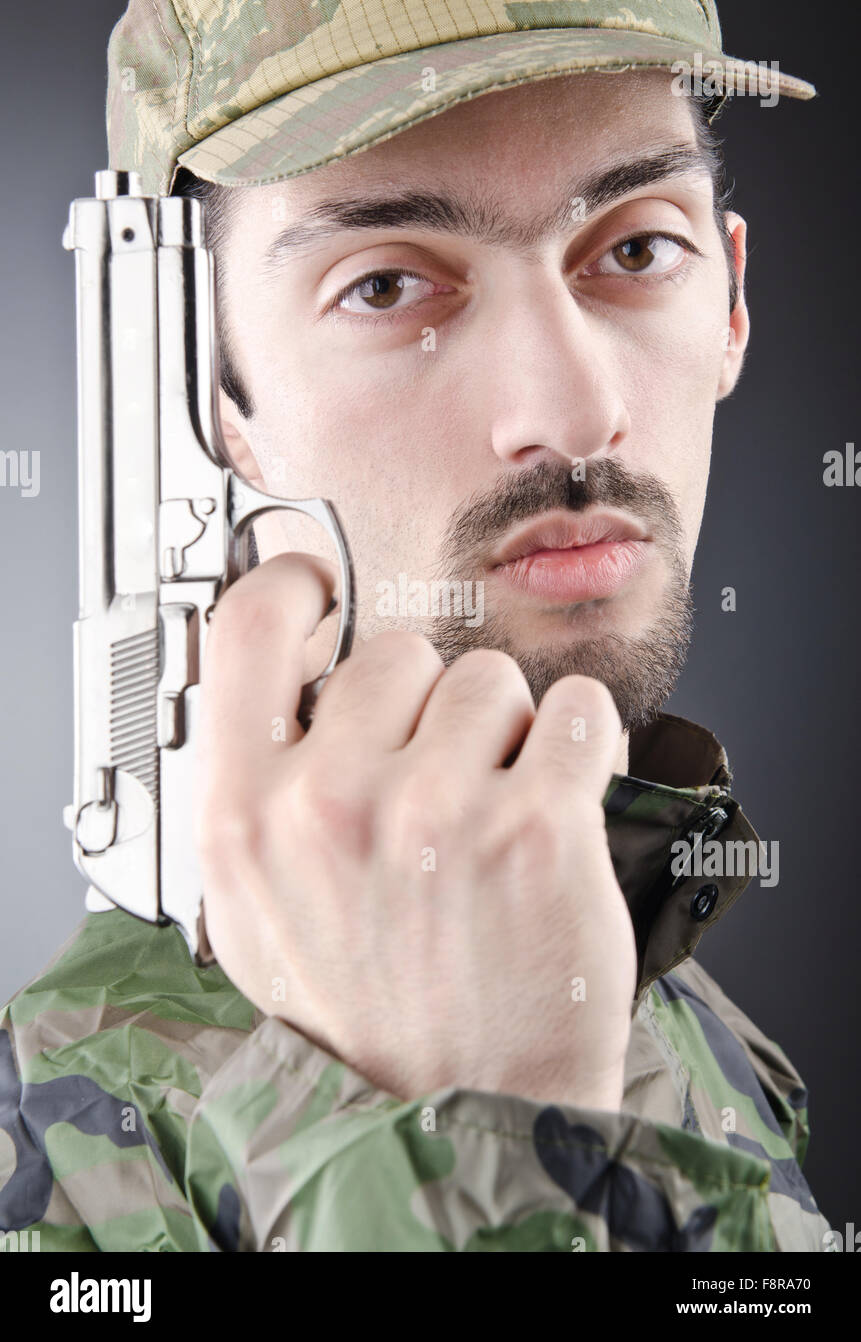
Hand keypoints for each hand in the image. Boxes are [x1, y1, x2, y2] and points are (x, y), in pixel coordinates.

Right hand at [196, 553, 636, 1109]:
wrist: (459, 1109)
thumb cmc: (364, 1017)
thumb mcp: (255, 911)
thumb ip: (256, 790)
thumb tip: (278, 678)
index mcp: (245, 817)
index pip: (246, 629)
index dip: (289, 590)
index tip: (317, 590)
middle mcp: (333, 806)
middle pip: (397, 653)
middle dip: (425, 708)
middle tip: (432, 792)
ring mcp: (437, 811)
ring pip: (489, 681)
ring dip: (502, 736)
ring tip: (489, 820)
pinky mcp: (537, 827)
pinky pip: (575, 710)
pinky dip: (578, 745)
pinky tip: (554, 805)